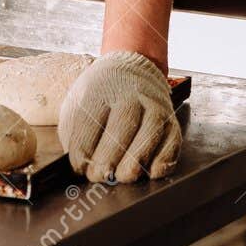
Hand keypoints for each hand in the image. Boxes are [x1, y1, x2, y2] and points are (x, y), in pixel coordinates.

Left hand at [58, 50, 181, 182]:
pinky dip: (163, 160)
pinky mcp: (171, 119)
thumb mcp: (77, 104)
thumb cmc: (99, 96)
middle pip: (120, 128)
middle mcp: (129, 95)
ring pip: (149, 133)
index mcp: (99, 91)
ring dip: (135, 161)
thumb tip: (77, 166)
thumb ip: (73, 133)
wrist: (130, 69)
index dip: (83, 152)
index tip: (80, 168)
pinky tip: (150, 172)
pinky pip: (172, 141)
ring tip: (123, 176)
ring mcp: (153, 106)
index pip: (89, 123)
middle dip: (108, 159)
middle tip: (101, 176)